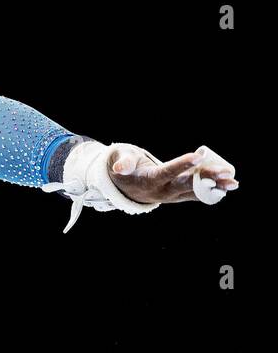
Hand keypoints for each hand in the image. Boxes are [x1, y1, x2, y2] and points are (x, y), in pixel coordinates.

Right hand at [109, 147, 238, 204]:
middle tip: (226, 172)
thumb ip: (123, 163)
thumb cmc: (125, 168)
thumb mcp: (119, 161)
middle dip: (207, 178)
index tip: (198, 156)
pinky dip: (213, 190)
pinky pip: (198, 193)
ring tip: (233, 182)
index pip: (167, 172)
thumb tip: (120, 168)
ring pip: (196, 190)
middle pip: (187, 184)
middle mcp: (163, 191)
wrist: (127, 187)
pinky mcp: (180, 195)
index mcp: (149, 180)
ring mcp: (173, 195)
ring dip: (215, 187)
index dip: (181, 165)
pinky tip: (228, 186)